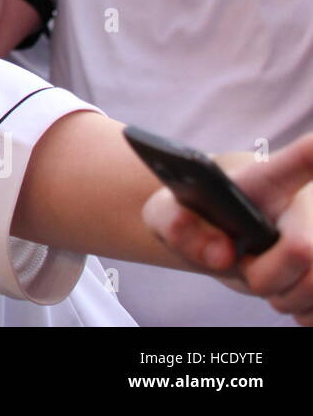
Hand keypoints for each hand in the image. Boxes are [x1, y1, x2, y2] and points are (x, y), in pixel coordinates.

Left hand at [143, 133, 312, 324]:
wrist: (225, 228)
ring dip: (283, 297)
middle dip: (264, 275)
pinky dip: (301, 311)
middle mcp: (308, 201)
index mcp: (266, 179)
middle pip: (302, 251)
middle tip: (246, 263)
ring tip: (264, 276)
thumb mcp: (167, 213)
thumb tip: (221, 252)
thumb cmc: (198, 212)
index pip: (296, 161)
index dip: (311, 154)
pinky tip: (286, 293)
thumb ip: (175, 224)